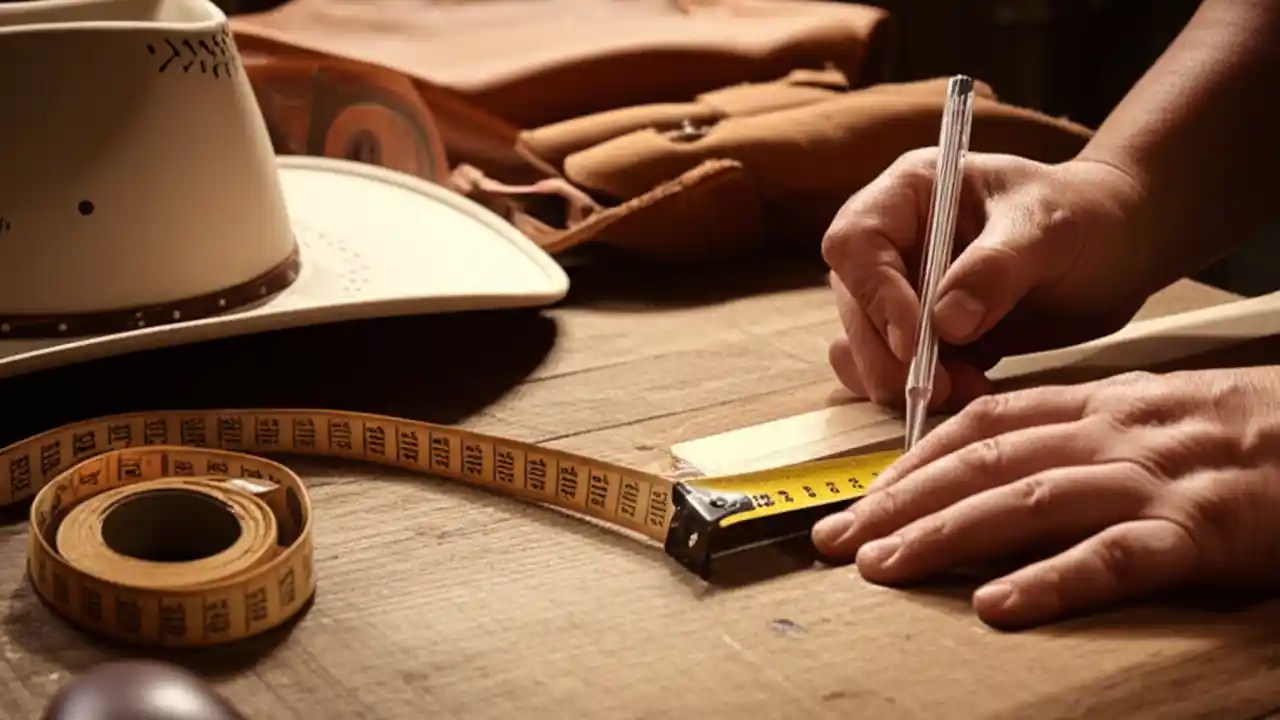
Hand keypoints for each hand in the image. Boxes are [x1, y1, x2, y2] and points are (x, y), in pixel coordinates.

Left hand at [810, 366, 1279, 628]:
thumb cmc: (1254, 435)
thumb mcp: (1156, 415)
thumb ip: (1082, 430)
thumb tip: (1004, 459)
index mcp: (1101, 402)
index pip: (982, 422)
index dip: (912, 459)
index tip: (862, 495)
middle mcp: (1114, 430)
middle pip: (983, 459)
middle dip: (899, 500)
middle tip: (834, 538)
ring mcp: (1157, 478)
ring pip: (1028, 500)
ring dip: (944, 534)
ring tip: (881, 567)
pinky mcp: (1205, 532)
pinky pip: (1116, 558)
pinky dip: (1051, 581)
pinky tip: (997, 608)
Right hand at [822, 149, 1157, 409]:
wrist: (1118, 248)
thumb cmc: (1085, 217)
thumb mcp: (1048, 228)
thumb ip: (996, 269)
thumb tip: (945, 324)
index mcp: (910, 193)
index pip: (855, 242)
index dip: (874, 293)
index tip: (915, 340)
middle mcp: (893, 241)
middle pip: (852, 302)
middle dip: (884, 352)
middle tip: (933, 388)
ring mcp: (902, 291)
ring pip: (861, 344)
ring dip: (896, 378)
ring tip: (960, 391)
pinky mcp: (921, 336)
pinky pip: (890, 370)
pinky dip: (915, 391)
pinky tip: (966, 392)